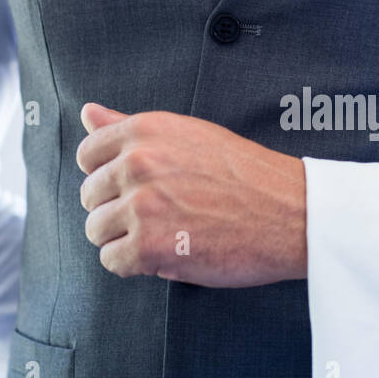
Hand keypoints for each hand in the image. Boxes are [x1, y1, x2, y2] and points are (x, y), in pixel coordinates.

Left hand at [76, 103, 306, 285]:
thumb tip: (88, 112)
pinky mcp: (150, 247)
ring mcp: (142, 206)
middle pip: (90, 196)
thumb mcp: (189, 134)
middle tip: (159, 216)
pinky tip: (164, 254)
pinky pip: (112, 261)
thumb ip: (130, 127)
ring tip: (163, 235)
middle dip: (117, 210)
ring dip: (123, 239)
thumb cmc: (247, 175)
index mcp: (146, 131)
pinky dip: (134, 265)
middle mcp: (138, 163)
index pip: (88, 155)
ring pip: (96, 230)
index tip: (134, 188)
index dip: (108, 177)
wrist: (290, 213)